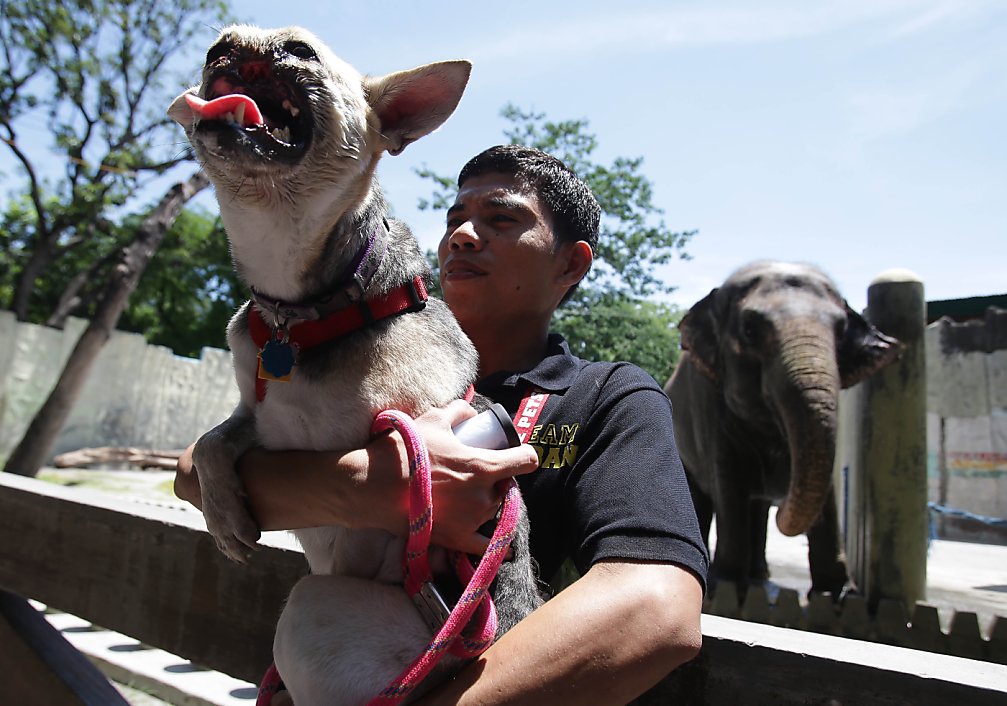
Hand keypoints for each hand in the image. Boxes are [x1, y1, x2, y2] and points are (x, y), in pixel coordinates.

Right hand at [370, 400, 538, 554]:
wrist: (374, 487)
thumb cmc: (406, 451)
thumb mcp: (434, 419)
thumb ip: (459, 411)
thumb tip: (472, 414)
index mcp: (485, 466)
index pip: (526, 460)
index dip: (522, 454)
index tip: (515, 454)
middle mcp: (484, 497)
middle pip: (507, 486)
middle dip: (498, 480)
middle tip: (475, 473)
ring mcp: (472, 521)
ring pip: (494, 510)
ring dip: (487, 503)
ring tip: (464, 495)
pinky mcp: (457, 540)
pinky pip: (486, 547)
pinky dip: (494, 544)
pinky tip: (500, 543)